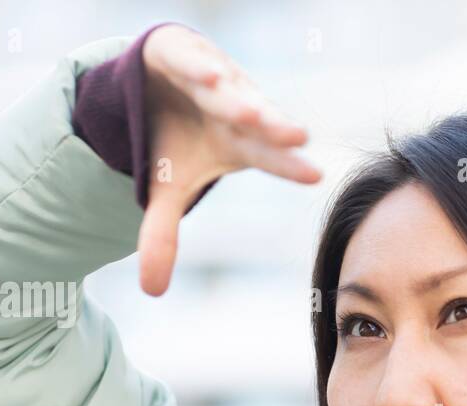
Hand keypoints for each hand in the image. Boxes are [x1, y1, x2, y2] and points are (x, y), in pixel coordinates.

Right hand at [137, 25, 322, 296]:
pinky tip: (211, 73)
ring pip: (229, 89)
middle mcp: (233, 109)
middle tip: (296, 137)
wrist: (150, 85)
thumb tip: (151, 292)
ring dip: (239, 98)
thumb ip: (162, 235)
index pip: (270, 158)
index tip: (316, 174)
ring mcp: (211, 79)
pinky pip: (190, 58)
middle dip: (274, 128)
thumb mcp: (165, 188)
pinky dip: (199, 65)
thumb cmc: (175, 141)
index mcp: (239, 144)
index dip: (289, 166)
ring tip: (250, 112)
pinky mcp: (180, 53)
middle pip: (258, 121)